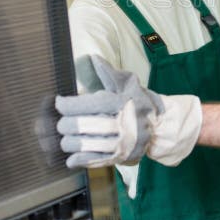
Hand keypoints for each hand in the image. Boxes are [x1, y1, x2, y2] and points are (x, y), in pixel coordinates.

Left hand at [55, 55, 200, 167]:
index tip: (59, 103)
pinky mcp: (118, 158)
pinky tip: (71, 158)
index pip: (83, 105)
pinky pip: (92, 161)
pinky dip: (77, 160)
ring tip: (66, 139)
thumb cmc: (139, 103)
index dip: (65, 105)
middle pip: (78, 126)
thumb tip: (93, 58)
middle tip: (62, 124)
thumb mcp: (128, 84)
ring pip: (82, 145)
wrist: (159, 128)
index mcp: (119, 102)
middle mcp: (119, 123)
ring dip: (69, 143)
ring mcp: (119, 143)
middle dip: (64, 125)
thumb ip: (109, 73)